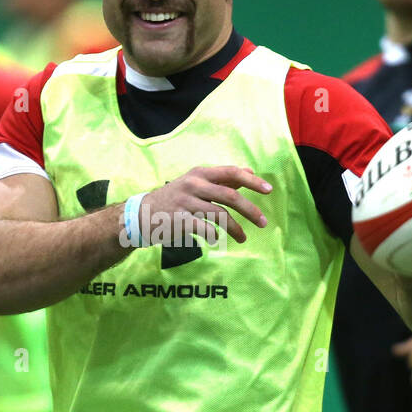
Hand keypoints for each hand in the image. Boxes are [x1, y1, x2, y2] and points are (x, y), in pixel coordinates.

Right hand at [136, 165, 270, 246]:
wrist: (143, 214)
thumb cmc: (176, 198)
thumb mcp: (196, 182)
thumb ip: (222, 178)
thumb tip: (248, 171)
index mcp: (200, 173)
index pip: (231, 173)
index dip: (252, 181)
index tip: (268, 190)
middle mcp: (193, 184)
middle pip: (229, 196)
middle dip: (250, 210)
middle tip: (263, 222)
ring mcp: (186, 202)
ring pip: (219, 215)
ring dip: (235, 228)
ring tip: (243, 238)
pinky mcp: (179, 220)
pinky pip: (205, 229)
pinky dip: (215, 236)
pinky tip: (218, 240)